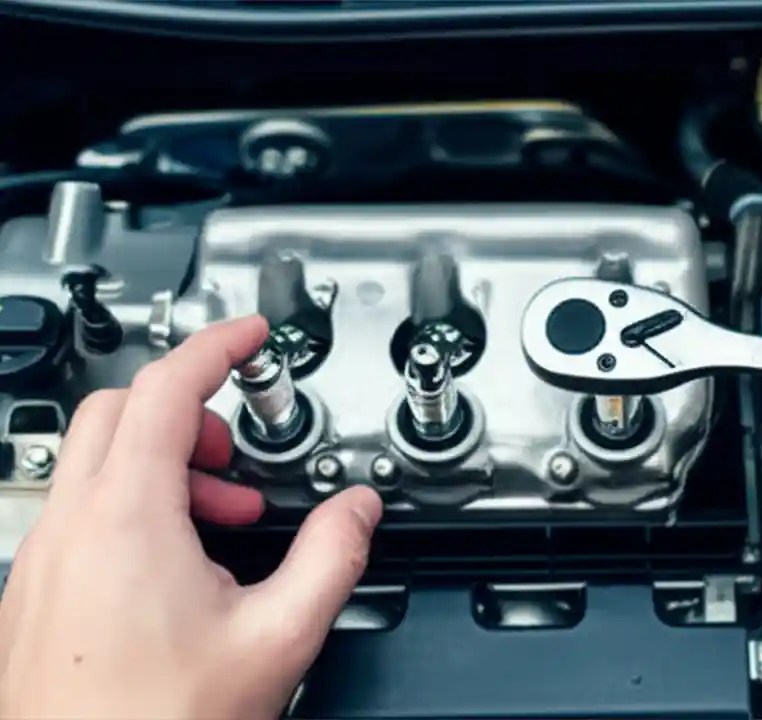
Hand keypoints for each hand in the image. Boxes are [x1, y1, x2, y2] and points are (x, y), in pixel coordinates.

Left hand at [0, 316, 382, 719]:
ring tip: (223, 519)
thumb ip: (331, 557)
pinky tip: (180, 570)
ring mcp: (43, 561)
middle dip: (187, 411)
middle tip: (235, 448)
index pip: (165, 387)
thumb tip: (357, 509)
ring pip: (95, 464)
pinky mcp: (34, 595)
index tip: (248, 337)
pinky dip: (132, 509)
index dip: (216, 346)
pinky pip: (80, 515)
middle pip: (119, 411)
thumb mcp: (277, 637)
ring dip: (164, 466)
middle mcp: (69, 529)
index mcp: (126, 519)